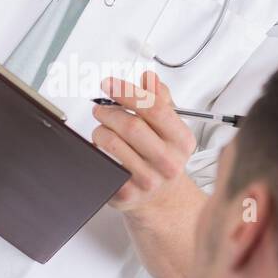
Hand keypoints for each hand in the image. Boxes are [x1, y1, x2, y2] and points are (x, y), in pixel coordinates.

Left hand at [91, 70, 195, 211]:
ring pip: (112, 143)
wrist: (163, 198)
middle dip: (109, 112)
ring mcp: (148, 180)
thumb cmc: (164, 157)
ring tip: (102, 129)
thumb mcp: (170, 128)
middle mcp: (168, 162)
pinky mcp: (127, 194)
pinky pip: (102, 163)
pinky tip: (101, 148)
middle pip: (131, 126)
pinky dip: (96, 150)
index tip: (110, 84)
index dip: (128, 92)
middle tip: (101, 108)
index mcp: (181, 141)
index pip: (155, 108)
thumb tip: (150, 78)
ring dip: (100, 130)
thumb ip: (160, 100)